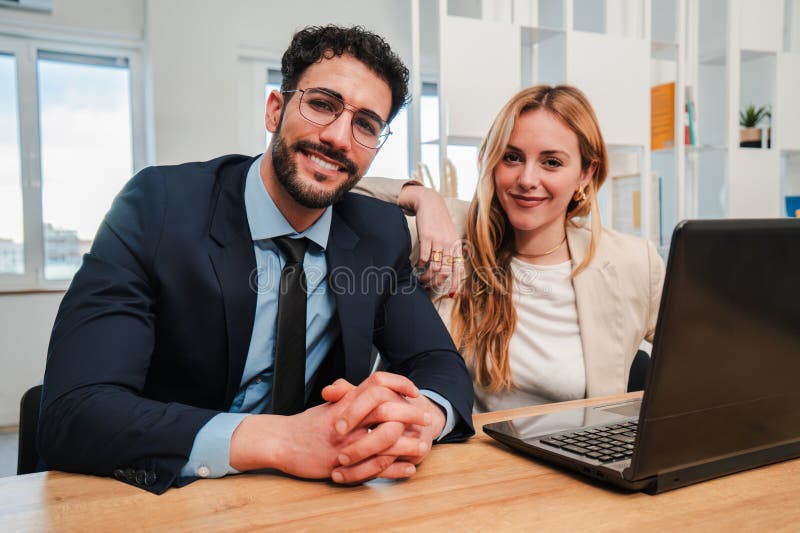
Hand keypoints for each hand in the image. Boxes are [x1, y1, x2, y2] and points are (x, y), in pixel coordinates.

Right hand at [229, 372, 429, 482]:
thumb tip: (364, 387)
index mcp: (347, 401)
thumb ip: (348, 396)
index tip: (413, 392)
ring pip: (385, 439)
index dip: (399, 384)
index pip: (378, 383)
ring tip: (423, 446)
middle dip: (411, 415)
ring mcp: (347, 440)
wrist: (281, 441)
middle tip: (426, 420)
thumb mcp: (330, 405)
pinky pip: (374, 466)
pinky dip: (395, 468)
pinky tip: (408, 468)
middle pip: (388, 409)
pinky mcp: (343, 462)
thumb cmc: (306, 424)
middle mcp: (349, 418)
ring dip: (408, 444)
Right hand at [398, 184, 465, 295]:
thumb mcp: (450, 235)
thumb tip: (450, 268)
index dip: (455, 283)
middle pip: (445, 272)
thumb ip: (452, 249)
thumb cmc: (439, 221)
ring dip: (426, 276)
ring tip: (421, 278)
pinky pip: (424, 258)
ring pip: (434, 267)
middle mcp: (449, 244)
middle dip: (436, 283)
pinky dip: (420, 265)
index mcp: (457, 245)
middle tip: (429, 285)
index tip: (449, 294)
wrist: (430, 203)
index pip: (458, 269)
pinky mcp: (427, 237)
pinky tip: (416, 266)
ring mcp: (438, 241)